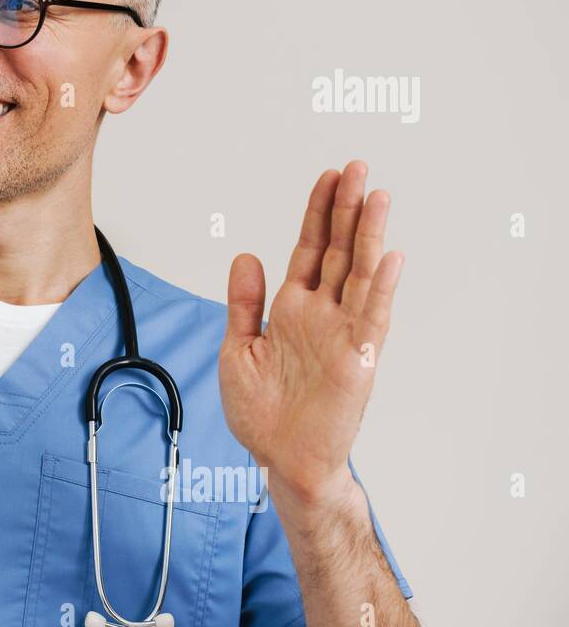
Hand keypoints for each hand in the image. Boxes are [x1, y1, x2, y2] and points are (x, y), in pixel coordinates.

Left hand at [218, 161, 404, 502]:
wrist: (280, 459)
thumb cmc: (261, 413)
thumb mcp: (237, 349)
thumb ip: (244, 303)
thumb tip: (246, 256)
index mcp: (291, 310)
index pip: (309, 249)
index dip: (317, 213)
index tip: (327, 177)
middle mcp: (321, 315)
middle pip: (337, 250)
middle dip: (346, 209)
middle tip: (356, 167)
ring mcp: (342, 334)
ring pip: (359, 274)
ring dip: (369, 235)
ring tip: (376, 195)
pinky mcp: (358, 359)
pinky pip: (372, 317)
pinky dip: (380, 287)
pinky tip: (388, 255)